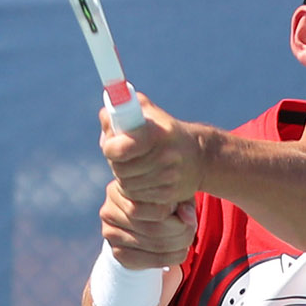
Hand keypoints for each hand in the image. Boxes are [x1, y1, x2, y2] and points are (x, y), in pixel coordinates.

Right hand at [100, 177, 196, 268]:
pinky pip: (152, 260)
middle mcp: (109, 211)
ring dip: (180, 245)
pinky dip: (172, 257)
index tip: (185, 210)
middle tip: (192, 228)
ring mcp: (111, 234)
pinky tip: (179, 250)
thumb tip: (188, 216)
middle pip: (153, 228)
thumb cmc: (161, 203)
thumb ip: (182, 201)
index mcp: (120, 189)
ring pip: (156, 245)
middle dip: (181, 231)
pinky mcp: (118, 254)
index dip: (174, 211)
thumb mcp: (173, 195)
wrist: (143, 225)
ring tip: (188, 238)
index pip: (151, 206)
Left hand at [101, 93, 207, 207]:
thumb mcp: (147, 111)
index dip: (111, 147)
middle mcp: (166, 156)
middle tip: (123, 156)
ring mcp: (168, 177)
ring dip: (123, 177)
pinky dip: (134, 190)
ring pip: (126, 185)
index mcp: (158, 133)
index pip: (120, 149)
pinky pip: (137, 198)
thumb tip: (105, 118)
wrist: (200, 157)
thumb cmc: (165, 130)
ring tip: (133, 166)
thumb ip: (122, 108)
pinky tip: (141, 179)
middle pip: (120, 169)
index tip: (113, 144)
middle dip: (116, 162)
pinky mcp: (169, 195)